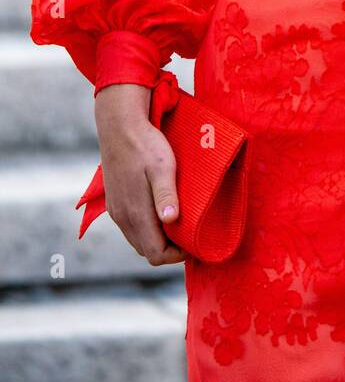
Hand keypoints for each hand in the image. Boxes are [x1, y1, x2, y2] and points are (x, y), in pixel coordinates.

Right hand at [94, 83, 184, 264]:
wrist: (119, 126)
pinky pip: (130, 228)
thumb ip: (165, 195)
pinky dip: (146, 229)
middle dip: (168, 250)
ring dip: (156, 239)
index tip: (193, 242)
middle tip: (188, 234)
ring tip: (177, 224)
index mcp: (135, 213)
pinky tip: (159, 212)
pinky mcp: (114, 202)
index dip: (176, 255)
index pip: (155, 254)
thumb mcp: (162, 167)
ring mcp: (116, 211)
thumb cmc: (145, 144)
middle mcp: (122, 218)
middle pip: (146, 251)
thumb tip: (170, 220)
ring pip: (137, 240)